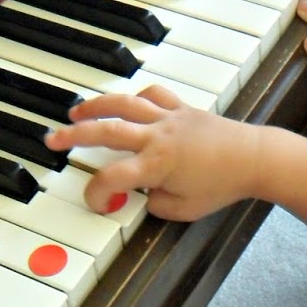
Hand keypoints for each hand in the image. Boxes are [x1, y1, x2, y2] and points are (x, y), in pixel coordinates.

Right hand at [45, 86, 265, 219]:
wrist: (254, 158)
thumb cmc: (224, 185)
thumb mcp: (184, 211)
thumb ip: (155, 205)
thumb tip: (140, 196)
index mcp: (157, 166)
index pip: (112, 179)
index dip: (96, 194)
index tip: (98, 202)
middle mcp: (158, 138)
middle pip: (106, 132)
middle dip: (74, 136)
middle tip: (51, 140)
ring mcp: (168, 119)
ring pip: (124, 104)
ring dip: (96, 106)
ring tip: (75, 113)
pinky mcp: (181, 109)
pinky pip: (152, 95)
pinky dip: (135, 96)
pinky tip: (124, 102)